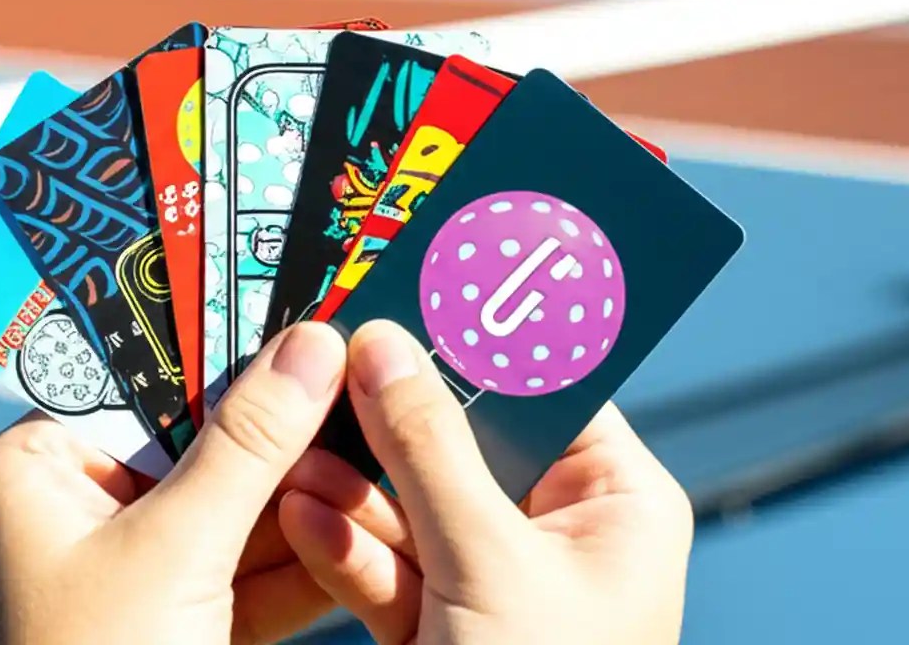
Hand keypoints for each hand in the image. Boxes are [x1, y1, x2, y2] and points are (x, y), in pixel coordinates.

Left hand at [0, 323, 393, 643]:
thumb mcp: (174, 551)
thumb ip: (248, 444)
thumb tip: (312, 344)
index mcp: (37, 467)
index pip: (151, 379)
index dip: (237, 353)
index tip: (314, 323)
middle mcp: (73, 508)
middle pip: (201, 444)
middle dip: (288, 439)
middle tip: (365, 392)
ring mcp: (123, 570)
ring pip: (232, 513)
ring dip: (306, 503)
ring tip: (382, 463)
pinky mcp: (167, 621)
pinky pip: (240, 574)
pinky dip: (300, 565)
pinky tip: (364, 537)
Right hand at [278, 320, 694, 644]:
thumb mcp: (491, 565)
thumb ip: (431, 453)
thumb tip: (384, 348)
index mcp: (614, 504)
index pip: (543, 391)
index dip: (471, 344)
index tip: (403, 297)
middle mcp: (559, 534)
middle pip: (463, 444)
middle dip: (388, 422)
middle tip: (327, 364)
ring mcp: (496, 581)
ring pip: (414, 506)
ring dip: (352, 485)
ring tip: (295, 447)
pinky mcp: (443, 625)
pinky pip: (389, 566)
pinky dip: (346, 546)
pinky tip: (300, 514)